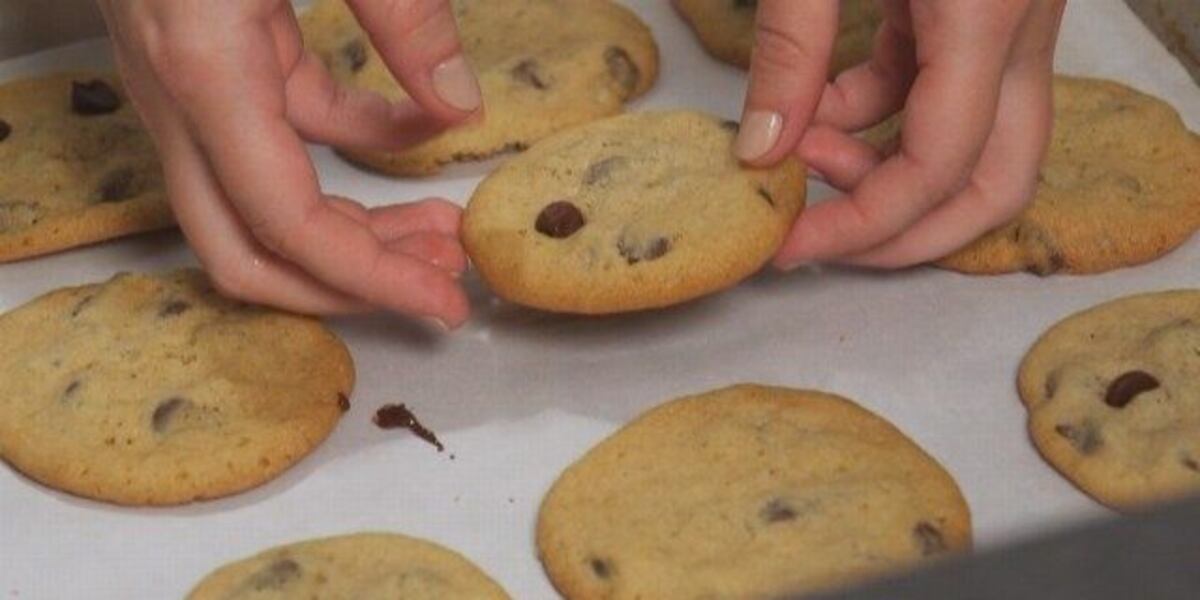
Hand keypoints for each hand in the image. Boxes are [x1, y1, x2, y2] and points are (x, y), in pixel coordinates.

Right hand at [96, 0, 483, 327]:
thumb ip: (403, 15)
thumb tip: (458, 105)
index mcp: (204, 68)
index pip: (287, 224)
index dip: (370, 281)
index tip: (446, 302)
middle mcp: (179, 92)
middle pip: (249, 248)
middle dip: (348, 283)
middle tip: (441, 284)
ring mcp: (188, 79)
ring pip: (257, 202)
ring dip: (349, 229)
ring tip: (439, 229)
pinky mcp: (212, 56)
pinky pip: (278, 133)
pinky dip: (351, 149)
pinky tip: (421, 135)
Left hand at [735, 0, 1066, 268]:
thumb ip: (790, 46)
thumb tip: (763, 151)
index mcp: (989, 14)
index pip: (939, 165)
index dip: (860, 223)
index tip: (787, 245)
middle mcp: (1021, 27)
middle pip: (992, 180)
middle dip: (902, 230)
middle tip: (817, 240)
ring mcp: (1009, 20)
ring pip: (970, 140)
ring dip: (882, 168)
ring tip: (798, 153)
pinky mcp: (976, 7)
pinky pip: (939, 90)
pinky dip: (875, 117)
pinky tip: (815, 112)